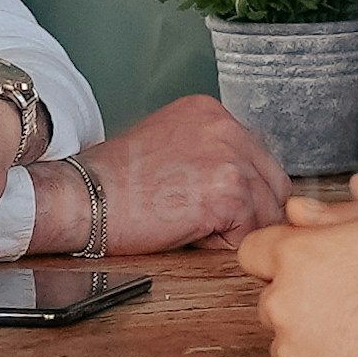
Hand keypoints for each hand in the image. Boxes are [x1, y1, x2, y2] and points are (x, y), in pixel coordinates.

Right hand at [88, 93, 286, 255]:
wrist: (84, 198)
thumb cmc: (113, 181)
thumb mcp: (168, 144)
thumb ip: (208, 153)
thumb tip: (242, 182)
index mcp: (212, 112)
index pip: (259, 158)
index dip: (245, 190)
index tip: (218, 205)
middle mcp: (226, 127)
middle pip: (273, 184)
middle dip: (250, 211)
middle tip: (209, 222)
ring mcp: (230, 159)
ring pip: (265, 212)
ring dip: (235, 229)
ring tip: (191, 224)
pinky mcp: (228, 194)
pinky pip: (248, 234)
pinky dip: (222, 244)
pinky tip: (188, 232)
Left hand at [237, 157, 357, 356]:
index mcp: (298, 257)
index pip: (254, 251)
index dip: (280, 253)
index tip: (306, 262)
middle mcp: (285, 306)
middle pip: (274, 299)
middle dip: (303, 298)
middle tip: (351, 298)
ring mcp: (295, 355)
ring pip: (289, 344)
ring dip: (315, 338)